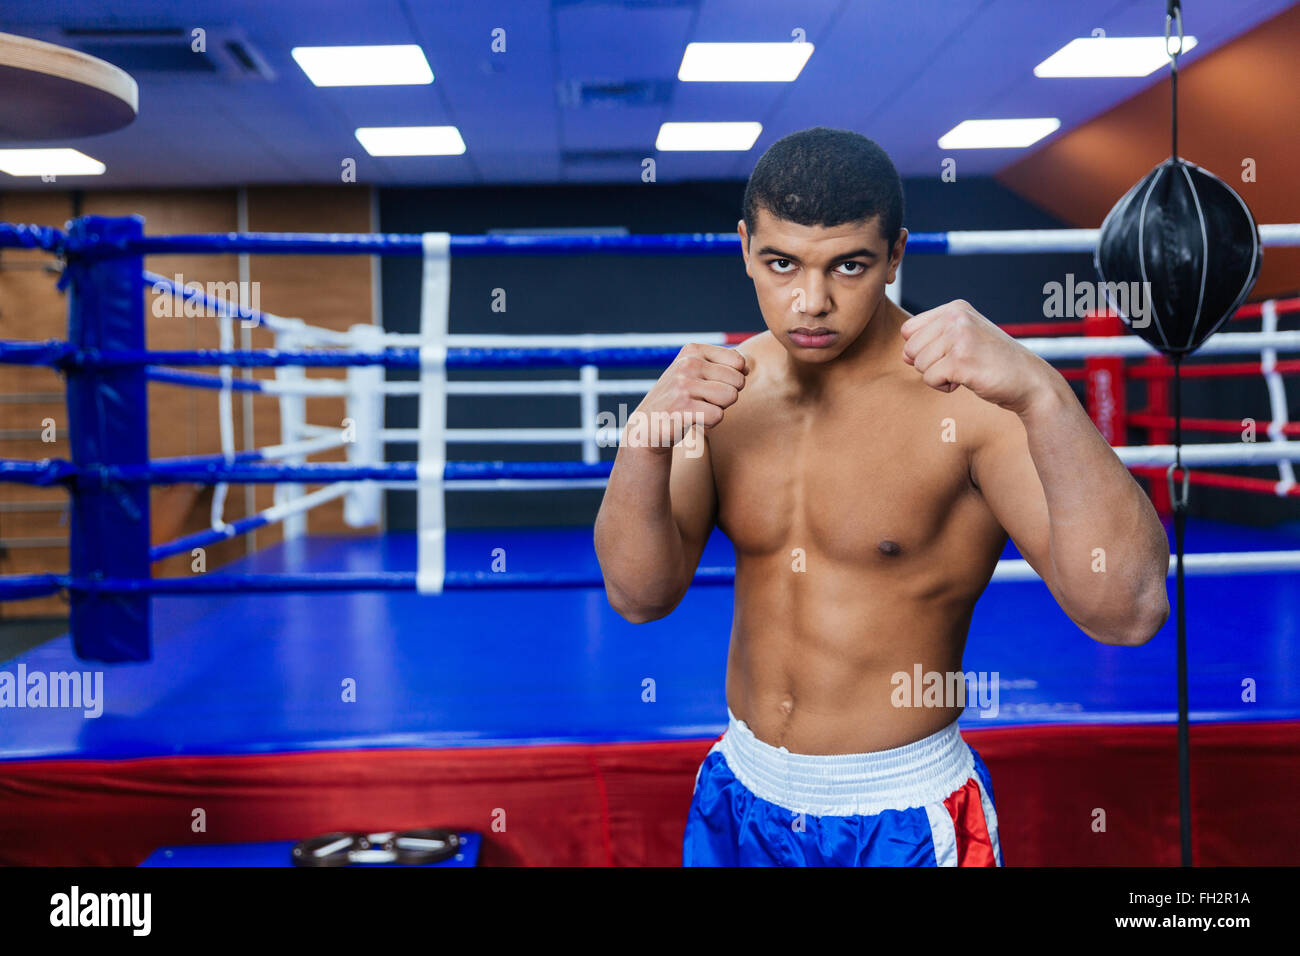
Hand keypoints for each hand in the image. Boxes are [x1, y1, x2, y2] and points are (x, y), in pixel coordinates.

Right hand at [629, 343, 747, 452]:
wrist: (648, 424)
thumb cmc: (681, 398)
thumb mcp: (698, 372)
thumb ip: (725, 364)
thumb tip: (746, 367)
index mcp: (692, 350)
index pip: (738, 362)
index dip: (731, 379)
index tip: (709, 384)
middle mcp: (687, 364)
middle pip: (737, 381)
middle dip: (726, 395)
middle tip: (702, 400)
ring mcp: (683, 386)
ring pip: (730, 397)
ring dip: (719, 408)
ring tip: (698, 408)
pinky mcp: (682, 409)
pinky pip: (718, 415)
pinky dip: (710, 422)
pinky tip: (692, 419)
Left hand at [900, 300, 1051, 413]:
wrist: (1030, 381)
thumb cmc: (994, 363)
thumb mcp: (965, 339)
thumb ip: (933, 339)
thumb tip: (904, 355)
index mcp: (955, 308)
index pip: (909, 330)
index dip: (922, 349)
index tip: (949, 354)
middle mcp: (956, 317)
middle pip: (910, 348)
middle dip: (929, 364)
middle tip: (960, 365)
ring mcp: (959, 337)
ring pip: (919, 365)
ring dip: (938, 376)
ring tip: (966, 371)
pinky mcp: (960, 360)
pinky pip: (930, 379)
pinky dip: (944, 387)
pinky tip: (968, 380)